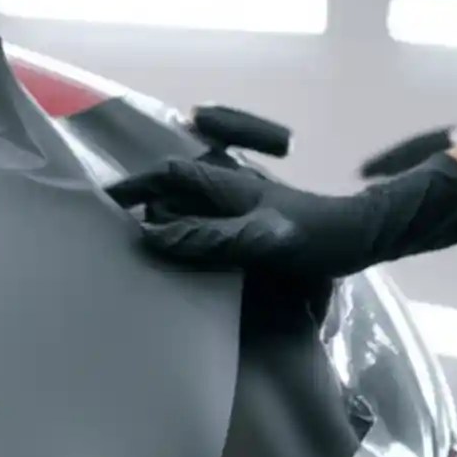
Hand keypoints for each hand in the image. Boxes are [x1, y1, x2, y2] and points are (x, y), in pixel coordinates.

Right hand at [108, 153, 456, 277]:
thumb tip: (150, 236)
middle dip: (136, 209)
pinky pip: (202, 238)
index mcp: (222, 186)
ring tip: (128, 262)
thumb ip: (208, 238)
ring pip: (183, 216)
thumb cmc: (316, 236)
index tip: (94, 204)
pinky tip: (176, 278)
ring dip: (158, 231)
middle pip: (167, 196)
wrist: (363, 239)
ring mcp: (234, 214)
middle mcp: (223, 194)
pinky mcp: (245, 235)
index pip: (162, 177)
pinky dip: (183, 249)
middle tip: (102, 240)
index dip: (128, 188)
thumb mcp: (261, 238)